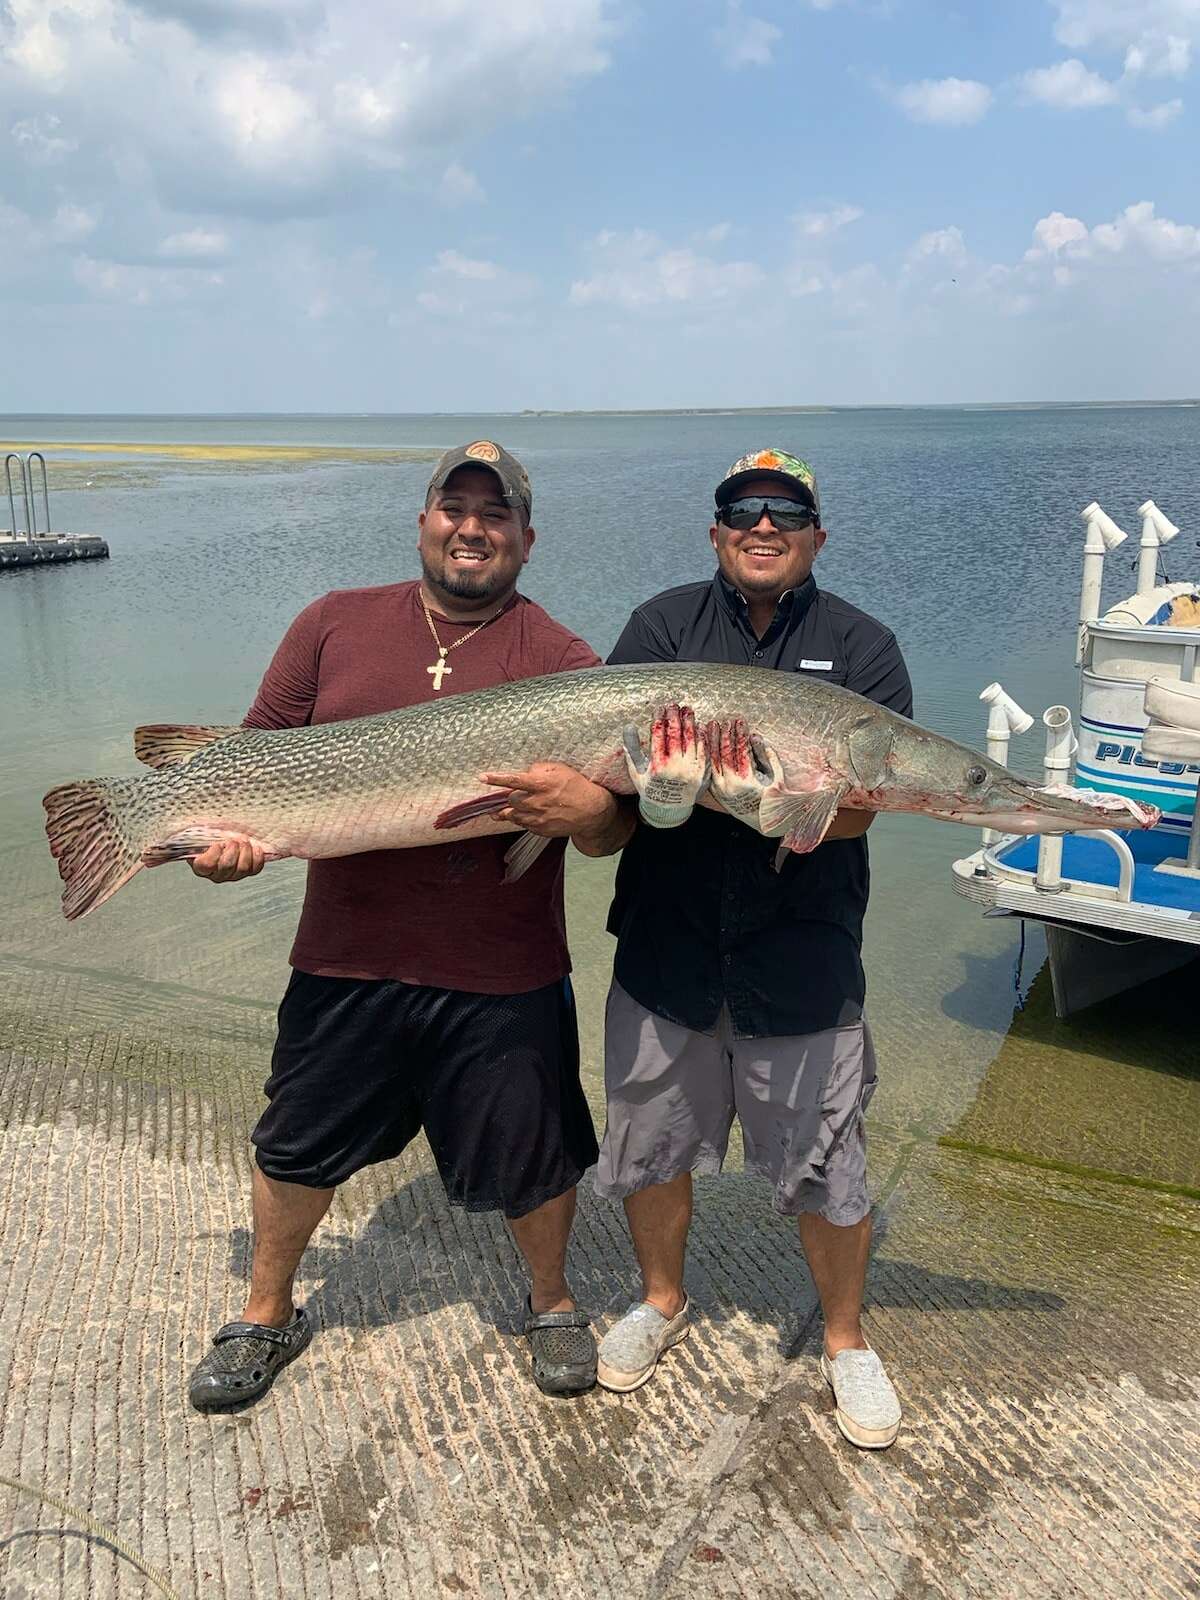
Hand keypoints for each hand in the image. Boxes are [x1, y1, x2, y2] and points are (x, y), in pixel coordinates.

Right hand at [184, 838, 265, 882]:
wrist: (224, 836)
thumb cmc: (211, 834)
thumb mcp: (203, 831)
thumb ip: (202, 833)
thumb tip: (211, 831)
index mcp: (200, 865)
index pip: (206, 865)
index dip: (213, 854)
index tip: (217, 843)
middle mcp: (216, 874)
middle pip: (226, 867)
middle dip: (232, 850)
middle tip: (233, 840)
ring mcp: (233, 875)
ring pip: (242, 869)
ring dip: (245, 852)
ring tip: (243, 841)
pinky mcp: (247, 872)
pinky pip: (255, 869)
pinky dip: (257, 857)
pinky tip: (255, 847)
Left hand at [479, 762, 617, 838]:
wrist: (591, 811)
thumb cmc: (576, 787)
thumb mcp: (560, 770)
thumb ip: (539, 769)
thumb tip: (525, 772)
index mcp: (541, 784)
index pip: (514, 780)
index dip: (496, 779)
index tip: (482, 777)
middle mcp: (537, 802)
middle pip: (511, 800)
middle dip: (511, 796)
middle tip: (516, 794)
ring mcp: (538, 819)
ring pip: (513, 815)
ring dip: (510, 810)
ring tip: (510, 807)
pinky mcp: (540, 830)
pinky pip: (523, 824)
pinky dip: (522, 818)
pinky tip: (530, 814)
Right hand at [623, 703, 709, 828]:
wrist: (670, 810)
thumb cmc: (650, 788)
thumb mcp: (637, 770)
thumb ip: (632, 748)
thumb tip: (628, 726)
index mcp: (657, 767)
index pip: (658, 736)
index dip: (659, 720)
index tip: (659, 709)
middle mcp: (675, 768)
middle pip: (675, 735)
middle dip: (674, 717)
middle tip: (674, 705)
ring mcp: (691, 770)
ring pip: (691, 740)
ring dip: (689, 723)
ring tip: (687, 710)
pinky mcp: (703, 773)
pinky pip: (704, 750)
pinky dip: (702, 737)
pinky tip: (700, 725)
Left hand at [706, 717, 783, 831]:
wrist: (765, 822)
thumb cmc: (774, 797)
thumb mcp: (776, 776)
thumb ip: (766, 756)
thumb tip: (755, 737)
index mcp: (746, 781)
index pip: (741, 751)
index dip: (740, 735)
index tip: (740, 721)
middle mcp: (730, 785)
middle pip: (724, 754)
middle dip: (725, 735)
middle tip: (725, 721)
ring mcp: (721, 790)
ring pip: (713, 762)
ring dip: (713, 743)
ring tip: (712, 728)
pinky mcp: (716, 793)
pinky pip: (710, 771)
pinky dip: (708, 756)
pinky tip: (707, 745)